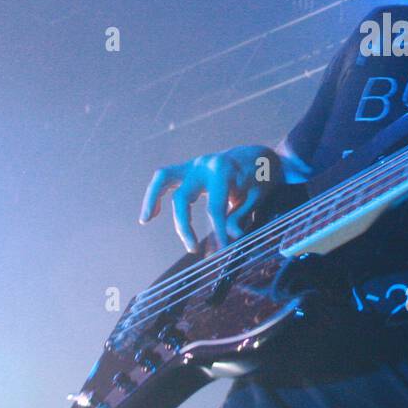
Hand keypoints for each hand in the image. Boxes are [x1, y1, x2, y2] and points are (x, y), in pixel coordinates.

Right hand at [139, 145, 283, 253]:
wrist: (260, 156)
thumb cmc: (261, 177)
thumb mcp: (259, 196)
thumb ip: (242, 214)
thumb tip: (231, 236)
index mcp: (226, 172)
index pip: (215, 209)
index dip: (218, 233)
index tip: (221, 252)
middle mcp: (205, 165)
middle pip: (182, 198)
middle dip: (183, 226)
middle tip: (192, 249)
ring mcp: (195, 164)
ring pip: (164, 178)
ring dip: (152, 199)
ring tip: (146, 219)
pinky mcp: (189, 168)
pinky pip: (166, 178)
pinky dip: (155, 193)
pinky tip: (151, 213)